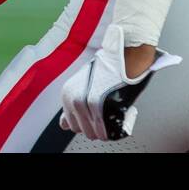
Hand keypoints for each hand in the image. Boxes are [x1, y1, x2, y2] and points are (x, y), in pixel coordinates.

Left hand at [59, 24, 180, 140]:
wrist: (125, 55)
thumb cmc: (109, 66)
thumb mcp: (83, 83)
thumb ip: (73, 103)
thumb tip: (64, 124)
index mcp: (67, 94)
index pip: (68, 124)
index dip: (84, 122)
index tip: (94, 115)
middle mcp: (73, 101)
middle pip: (81, 130)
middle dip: (93, 126)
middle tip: (106, 114)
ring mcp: (86, 105)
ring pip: (93, 133)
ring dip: (104, 128)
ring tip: (113, 115)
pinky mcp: (101, 108)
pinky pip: (105, 132)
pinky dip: (113, 130)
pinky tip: (119, 118)